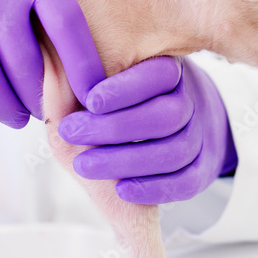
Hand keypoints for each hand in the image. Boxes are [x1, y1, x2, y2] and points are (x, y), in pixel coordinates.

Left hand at [59, 56, 237, 204]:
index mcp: (172, 71)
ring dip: (127, 160)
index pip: (161, 75)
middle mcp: (192, 101)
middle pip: (169, 114)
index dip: (127, 88)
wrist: (169, 131)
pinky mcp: (205, 168)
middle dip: (117, 127)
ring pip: (178, 150)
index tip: (89, 99)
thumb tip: (53, 68)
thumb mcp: (104, 83)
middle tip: (70, 132)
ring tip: (83, 165)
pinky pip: (189, 181)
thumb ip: (82, 80)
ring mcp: (202, 135)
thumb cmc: (121, 103)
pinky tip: (120, 189)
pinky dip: (155, 188)